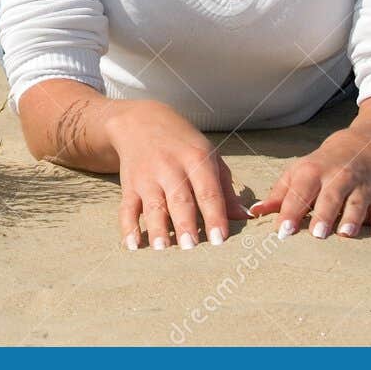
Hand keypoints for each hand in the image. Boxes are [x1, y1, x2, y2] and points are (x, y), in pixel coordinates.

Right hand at [107, 100, 253, 249]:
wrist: (141, 121)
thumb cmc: (183, 144)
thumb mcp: (209, 156)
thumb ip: (225, 188)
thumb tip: (244, 217)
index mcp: (196, 160)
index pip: (208, 191)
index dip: (214, 215)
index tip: (220, 239)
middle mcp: (170, 168)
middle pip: (179, 199)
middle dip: (185, 223)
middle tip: (191, 246)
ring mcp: (147, 177)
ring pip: (153, 205)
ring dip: (157, 227)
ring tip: (162, 247)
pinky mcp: (129, 185)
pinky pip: (127, 208)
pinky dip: (128, 227)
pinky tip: (132, 245)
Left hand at [248, 129, 370, 239]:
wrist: (360, 147)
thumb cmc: (320, 166)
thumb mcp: (296, 174)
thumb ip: (278, 196)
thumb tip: (253, 213)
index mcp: (312, 172)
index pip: (299, 192)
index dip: (290, 211)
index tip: (282, 231)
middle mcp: (337, 177)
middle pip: (330, 197)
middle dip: (323, 215)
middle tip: (316, 235)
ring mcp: (361, 185)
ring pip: (357, 202)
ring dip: (352, 217)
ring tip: (345, 234)